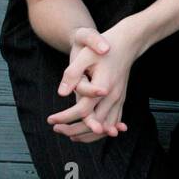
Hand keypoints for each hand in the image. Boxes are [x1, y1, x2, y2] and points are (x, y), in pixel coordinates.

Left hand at [47, 20, 139, 139]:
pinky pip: (113, 122)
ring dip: (88, 135)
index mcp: (103, 87)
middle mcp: (113, 97)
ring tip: (69, 135)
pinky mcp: (121, 99)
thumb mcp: (84, 56)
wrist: (127, 43)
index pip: (82, 110)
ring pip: (105, 127)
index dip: (65, 117)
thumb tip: (61, 93)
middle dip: (73, 129)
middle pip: (93, 123)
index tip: (50, 120)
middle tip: (56, 128)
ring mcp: (119, 99)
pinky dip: (102, 131)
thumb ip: (72, 74)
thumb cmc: (102, 48)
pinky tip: (91, 133)